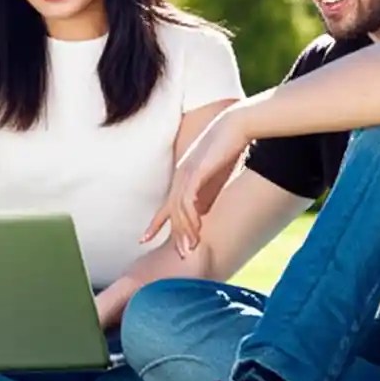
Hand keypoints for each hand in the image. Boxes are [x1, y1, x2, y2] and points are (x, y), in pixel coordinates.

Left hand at [141, 109, 250, 255]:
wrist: (236, 125)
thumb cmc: (228, 149)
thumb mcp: (214, 176)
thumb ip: (206, 193)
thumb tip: (202, 212)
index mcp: (183, 178)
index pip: (166, 205)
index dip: (155, 223)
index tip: (143, 239)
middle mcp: (180, 177)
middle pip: (171, 212)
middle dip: (175, 235)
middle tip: (182, 255)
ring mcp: (186, 174)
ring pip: (179, 209)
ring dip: (185, 231)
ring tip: (191, 248)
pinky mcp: (196, 172)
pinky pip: (188, 199)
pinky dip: (191, 216)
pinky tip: (197, 229)